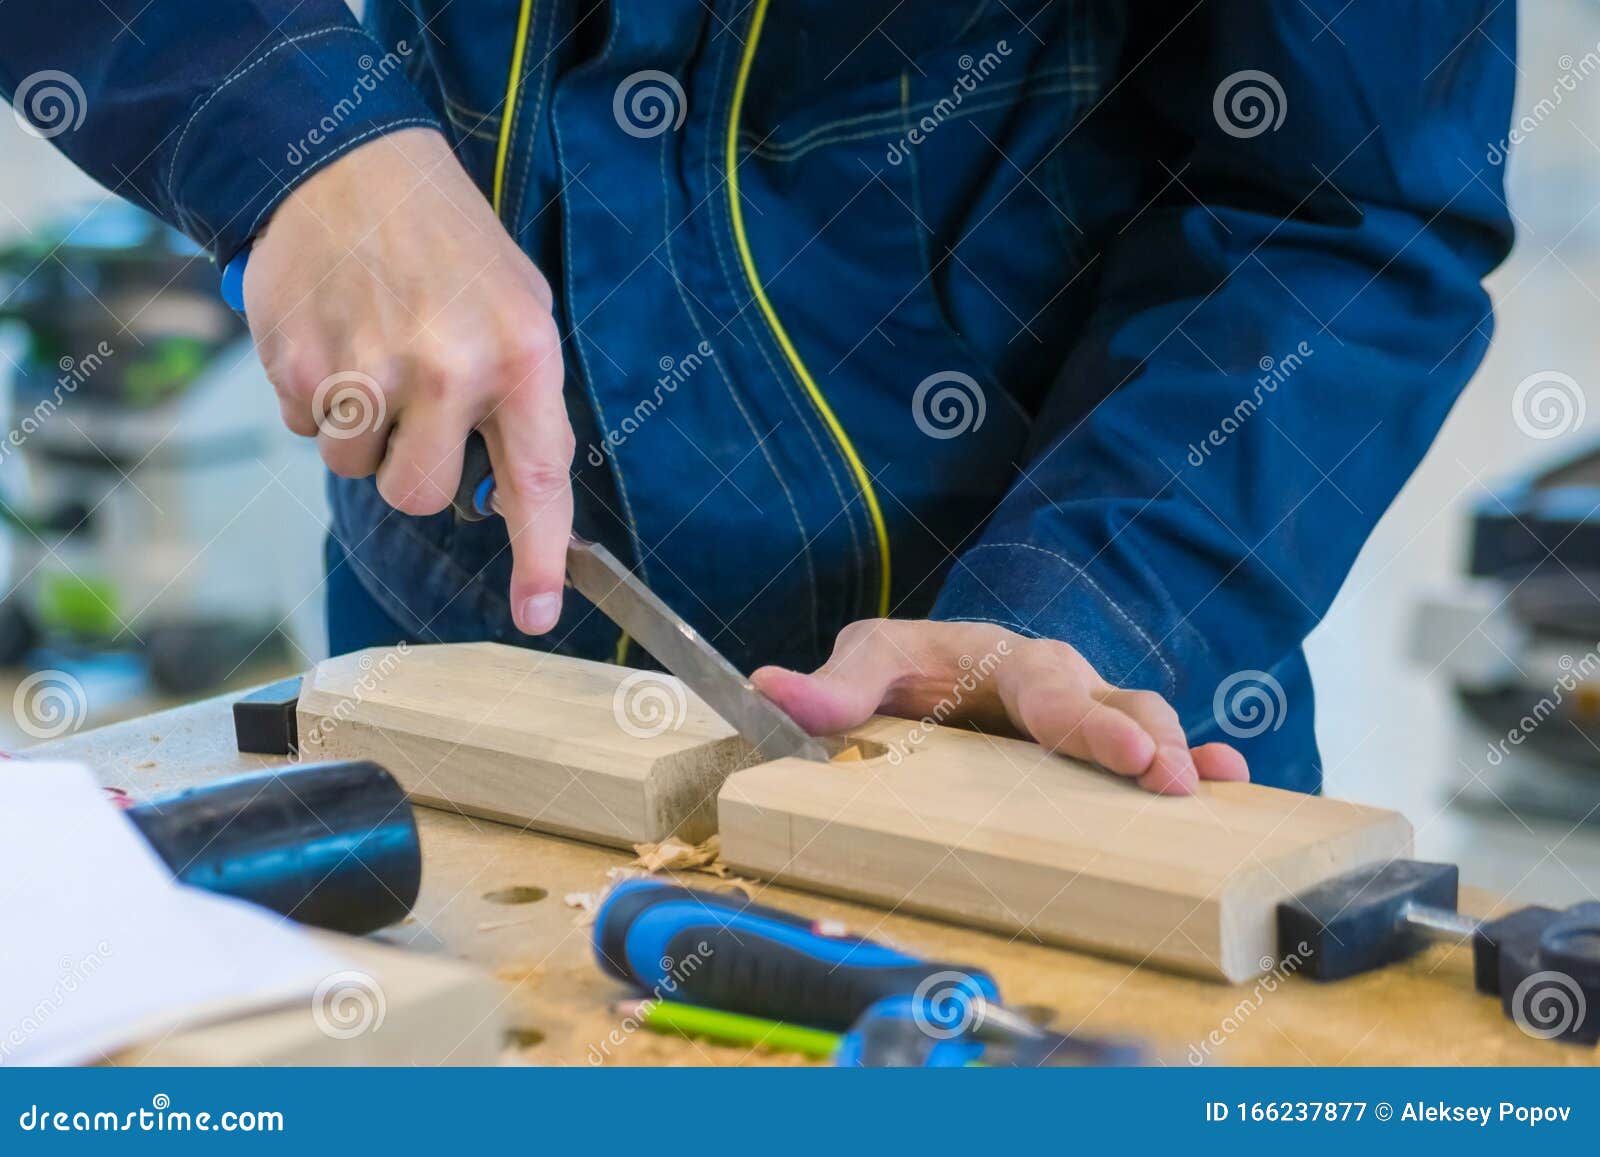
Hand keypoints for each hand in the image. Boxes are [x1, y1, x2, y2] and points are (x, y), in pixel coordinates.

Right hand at [243, 127, 570, 634]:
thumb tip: (510, 503)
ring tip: (373, 352)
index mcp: (520, 354)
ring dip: (361, 430)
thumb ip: (520, 405)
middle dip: (411, 470)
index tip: (536, 614)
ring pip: (354, 467)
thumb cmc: (449, 248)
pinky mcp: (297, 360)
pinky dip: (315, 399)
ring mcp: (366, 364)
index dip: (539, 557)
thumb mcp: (519, 309)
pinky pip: (303, 428)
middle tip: (413, 411)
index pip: (538, 481)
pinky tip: (334, 336)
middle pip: (418, 494)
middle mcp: (447, 365)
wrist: (350, 165)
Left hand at [752, 619, 1248, 794]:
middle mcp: (1057, 678)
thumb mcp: (866, 662)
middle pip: (1113, 703)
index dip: (1086, 722)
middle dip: (1144, 740)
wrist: (931, 667)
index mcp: (1000, 656)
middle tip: (1171, 781)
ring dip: (1177, 752)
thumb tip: (768, 688)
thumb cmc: (904, 665)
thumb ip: (832, 684)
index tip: (1125, 754)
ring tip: (1211, 786)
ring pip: (1142, 722)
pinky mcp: (1094, 741)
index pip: (1049, 686)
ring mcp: (1084, 710)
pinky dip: (1193, 757)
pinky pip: (1150, 745)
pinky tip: (1230, 782)